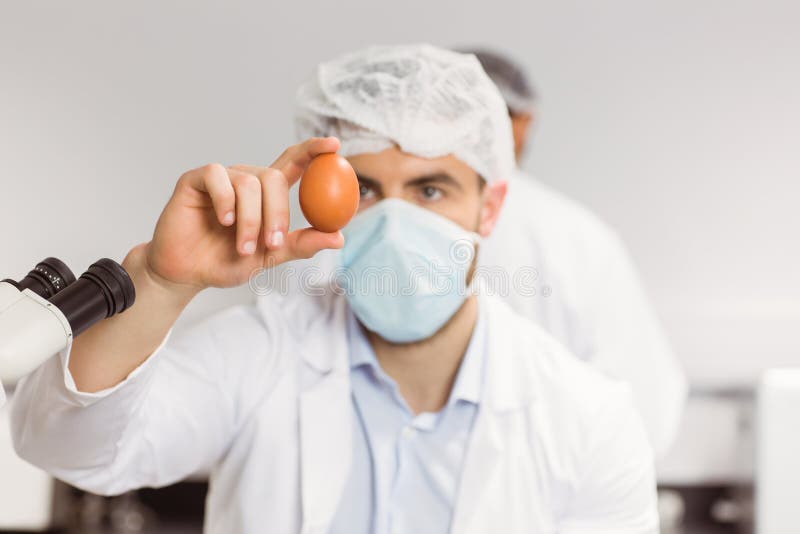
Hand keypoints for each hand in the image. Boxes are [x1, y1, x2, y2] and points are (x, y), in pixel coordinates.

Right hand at [144, 137, 343, 294]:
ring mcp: (221, 178)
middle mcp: (245, 180)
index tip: (335, 144)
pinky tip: (224, 221)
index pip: (293, 162)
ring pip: (248, 182)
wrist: (186, 273)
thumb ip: (301, 244)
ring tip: (244, 247)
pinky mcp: (195, 180)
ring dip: (251, 219)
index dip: (313, 150)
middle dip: (277, 213)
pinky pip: (218, 176)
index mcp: (266, 193)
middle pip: (274, 177)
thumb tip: (339, 237)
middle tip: (273, 242)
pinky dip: (226, 200)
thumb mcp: (270, 256)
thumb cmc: (226, 262)